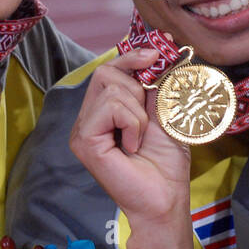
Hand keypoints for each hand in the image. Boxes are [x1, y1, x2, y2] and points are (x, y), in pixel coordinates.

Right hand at [69, 49, 191, 228]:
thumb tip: (159, 50)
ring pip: (110, 87)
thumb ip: (155, 84)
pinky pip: (111, 107)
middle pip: (106, 71)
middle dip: (137, 87)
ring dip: (138, 111)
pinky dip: (132, 123)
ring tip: (140, 138)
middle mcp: (88, 118)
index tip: (158, 52)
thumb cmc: (166, 164)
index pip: (109, 68)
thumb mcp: (164, 113)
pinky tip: (132, 146)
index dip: (132, 57)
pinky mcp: (84, 140)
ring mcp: (82, 129)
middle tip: (147, 119)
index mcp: (103, 111)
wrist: (165, 199)